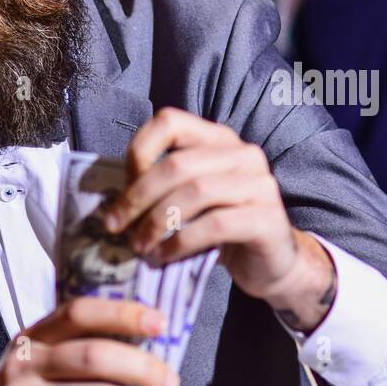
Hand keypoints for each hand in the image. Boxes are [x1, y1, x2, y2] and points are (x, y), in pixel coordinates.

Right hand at [0, 297, 178, 385]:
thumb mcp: (36, 368)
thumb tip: (146, 348)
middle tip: (171, 383)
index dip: (123, 313)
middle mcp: (24, 365)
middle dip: (143, 369)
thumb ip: (75, 352)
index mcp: (32, 339)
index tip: (160, 323)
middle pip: (94, 355)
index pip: (80, 312)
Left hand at [105, 107, 335, 332]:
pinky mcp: (267, 219)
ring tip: (140, 246)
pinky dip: (181, 242)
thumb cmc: (223, 230)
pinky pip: (215, 225)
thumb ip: (163, 186)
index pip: (170, 121)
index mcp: (220, 139)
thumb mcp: (191, 200)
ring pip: (195, 193)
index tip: (121, 189)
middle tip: (116, 227)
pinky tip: (165, 256)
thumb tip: (113, 198)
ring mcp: (260, 184)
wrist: (272, 264)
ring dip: (157, 222)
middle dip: (138, 197)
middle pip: (178, 164)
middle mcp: (244, 154)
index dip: (139, 151)